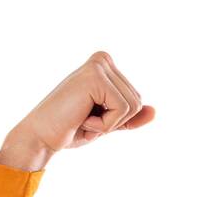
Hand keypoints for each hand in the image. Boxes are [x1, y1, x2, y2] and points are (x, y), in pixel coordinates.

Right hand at [0, 51, 156, 169]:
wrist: (41, 137)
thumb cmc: (71, 129)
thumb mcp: (109, 124)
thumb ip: (131, 117)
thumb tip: (155, 111)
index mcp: (105, 65)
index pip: (136, 100)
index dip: (119, 119)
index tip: (90, 117)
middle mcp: (102, 60)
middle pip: (138, 101)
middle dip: (115, 121)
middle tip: (85, 118)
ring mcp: (98, 65)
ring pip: (133, 106)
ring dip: (109, 123)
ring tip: (82, 117)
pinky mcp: (95, 77)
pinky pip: (123, 110)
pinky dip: (105, 124)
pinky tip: (81, 118)